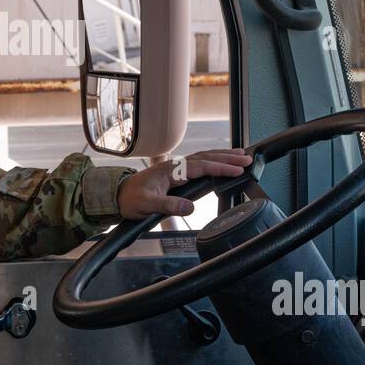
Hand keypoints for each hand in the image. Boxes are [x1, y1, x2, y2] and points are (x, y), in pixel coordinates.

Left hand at [116, 148, 252, 219]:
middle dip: (227, 158)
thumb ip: (168, 205)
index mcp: (170, 170)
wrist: (117, 196)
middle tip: (247, 159)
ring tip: (240, 156)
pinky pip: (199, 164)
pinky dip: (213, 161)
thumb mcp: (147, 205)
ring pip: (203, 158)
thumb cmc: (130, 200)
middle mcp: (175, 165)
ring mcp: (176, 168)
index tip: (237, 170)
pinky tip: (220, 163)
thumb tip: (189, 208)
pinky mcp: (176, 173)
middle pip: (206, 157)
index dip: (220, 167)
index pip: (201, 166)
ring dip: (222, 156)